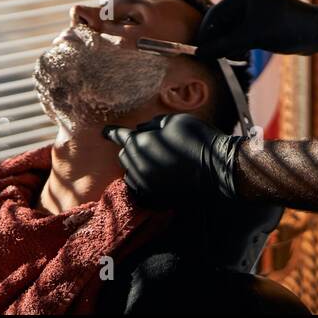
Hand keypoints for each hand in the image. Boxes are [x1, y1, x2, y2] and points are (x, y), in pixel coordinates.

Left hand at [104, 114, 242, 208]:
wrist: (214, 166)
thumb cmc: (195, 138)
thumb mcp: (172, 121)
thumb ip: (151, 124)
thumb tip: (140, 130)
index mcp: (138, 143)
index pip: (118, 136)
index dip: (111, 132)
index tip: (103, 131)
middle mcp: (137, 165)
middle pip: (124, 156)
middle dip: (129, 148)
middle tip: (143, 144)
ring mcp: (145, 183)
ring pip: (129, 174)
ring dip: (135, 166)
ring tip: (149, 162)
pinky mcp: (155, 196)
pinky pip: (140, 189)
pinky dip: (142, 182)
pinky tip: (152, 178)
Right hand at [194, 0, 317, 59]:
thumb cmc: (286, 28)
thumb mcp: (252, 37)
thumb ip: (224, 44)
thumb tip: (200, 52)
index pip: (216, 12)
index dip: (205, 31)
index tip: (197, 48)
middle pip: (224, 21)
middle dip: (218, 39)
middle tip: (211, 57)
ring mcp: (258, 11)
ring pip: (234, 30)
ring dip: (229, 44)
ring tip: (227, 58)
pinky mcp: (265, 23)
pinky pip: (245, 34)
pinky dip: (240, 45)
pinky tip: (240, 56)